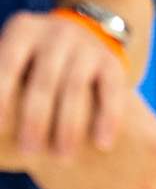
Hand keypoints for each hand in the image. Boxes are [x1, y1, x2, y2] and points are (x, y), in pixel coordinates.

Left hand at [0, 10, 128, 158]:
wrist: (79, 39)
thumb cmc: (27, 68)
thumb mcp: (11, 64)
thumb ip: (0, 87)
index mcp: (22, 32)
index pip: (9, 66)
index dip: (3, 100)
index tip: (0, 130)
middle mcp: (56, 34)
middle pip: (44, 81)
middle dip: (37, 120)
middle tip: (30, 153)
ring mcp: (87, 46)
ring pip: (77, 87)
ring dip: (70, 124)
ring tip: (63, 157)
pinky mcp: (112, 61)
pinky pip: (112, 90)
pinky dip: (109, 117)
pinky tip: (103, 144)